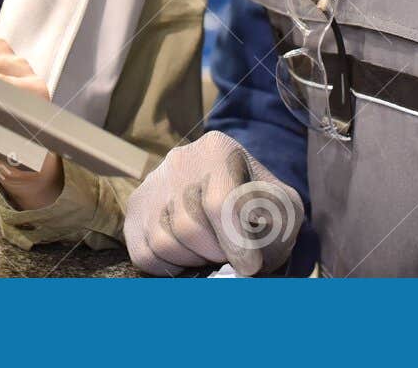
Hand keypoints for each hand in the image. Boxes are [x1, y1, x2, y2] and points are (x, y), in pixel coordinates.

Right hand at [124, 130, 302, 276]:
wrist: (232, 198)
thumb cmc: (260, 207)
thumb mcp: (282, 210)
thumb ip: (274, 228)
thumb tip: (246, 263)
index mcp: (218, 150)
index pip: (219, 202)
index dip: (234, 242)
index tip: (249, 267)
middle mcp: (178, 161)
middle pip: (189, 226)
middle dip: (215, 252)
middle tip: (229, 254)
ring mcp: (152, 184)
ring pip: (164, 242)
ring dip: (192, 259)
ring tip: (209, 250)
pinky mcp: (135, 209)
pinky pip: (144, 254)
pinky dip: (168, 265)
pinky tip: (188, 253)